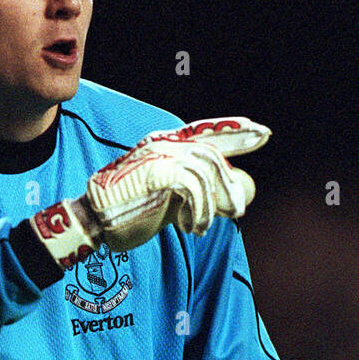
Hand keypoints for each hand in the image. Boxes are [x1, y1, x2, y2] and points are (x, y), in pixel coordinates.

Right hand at [28, 117, 270, 268]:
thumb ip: (203, 195)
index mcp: (166, 145)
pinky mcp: (157, 170)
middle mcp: (164, 143)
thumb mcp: (174, 203)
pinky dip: (197, 211)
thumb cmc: (132, 213)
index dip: (235, 131)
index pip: (207, 132)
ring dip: (212, 204)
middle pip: (212, 151)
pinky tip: (189, 228)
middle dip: (229, 182)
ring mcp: (159, 154)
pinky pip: (194, 186)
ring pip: (205, 170)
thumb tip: (239, 194)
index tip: (262, 133)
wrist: (96, 222)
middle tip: (237, 210)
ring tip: (202, 227)